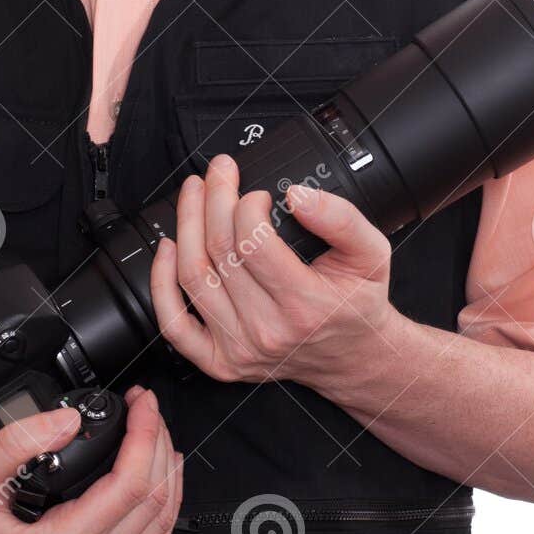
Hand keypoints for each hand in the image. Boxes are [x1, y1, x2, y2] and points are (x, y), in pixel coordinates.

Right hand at [0, 385, 182, 533]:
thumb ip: (18, 442)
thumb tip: (68, 419)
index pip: (131, 485)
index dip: (145, 435)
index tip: (140, 403)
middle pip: (154, 501)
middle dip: (159, 444)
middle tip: (148, 409)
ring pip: (162, 524)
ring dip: (168, 473)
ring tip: (157, 433)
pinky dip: (164, 506)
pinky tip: (159, 478)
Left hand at [149, 154, 397, 387]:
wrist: (352, 357)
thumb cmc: (357, 304)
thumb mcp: (372, 254)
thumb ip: (342, 219)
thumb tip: (298, 195)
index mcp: (305, 304)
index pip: (254, 242)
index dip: (248, 205)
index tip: (257, 192)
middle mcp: (267, 330)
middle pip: (220, 251)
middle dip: (213, 199)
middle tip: (218, 172)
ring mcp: (239, 347)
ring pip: (193, 276)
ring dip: (186, 224)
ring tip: (194, 193)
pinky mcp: (219, 361)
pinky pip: (174, 323)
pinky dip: (161, 283)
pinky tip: (168, 247)